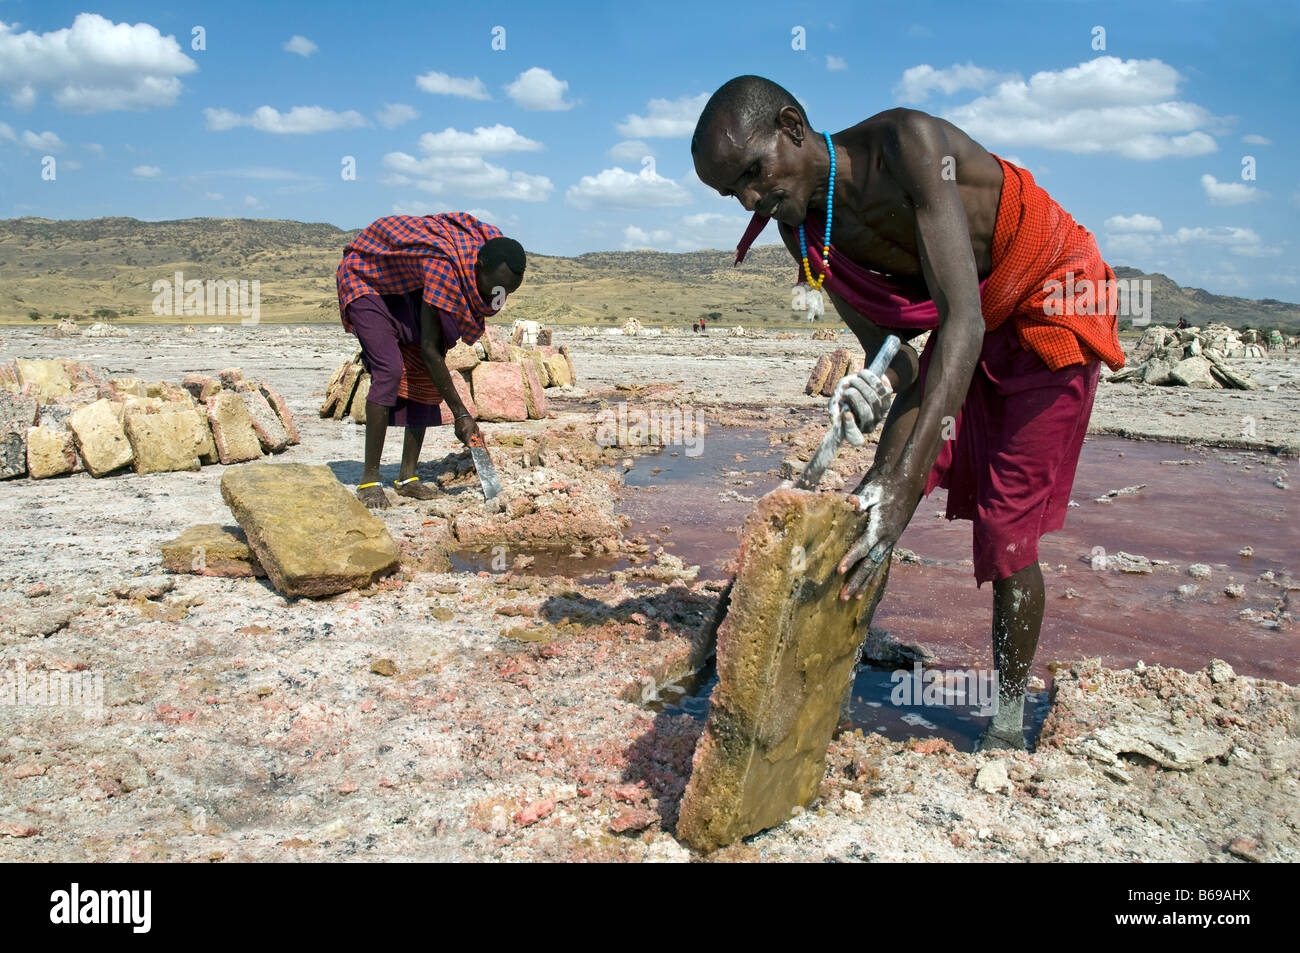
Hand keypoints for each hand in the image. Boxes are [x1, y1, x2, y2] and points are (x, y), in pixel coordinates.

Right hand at [453, 412, 479, 447]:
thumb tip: (477, 440)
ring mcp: (458, 434)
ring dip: (466, 440)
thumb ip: (477, 434)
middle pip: (465, 442)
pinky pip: (460, 438)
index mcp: (467, 432)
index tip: (473, 446)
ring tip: (470, 437)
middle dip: (469, 443)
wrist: (461, 415)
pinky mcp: (456, 433)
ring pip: (463, 441)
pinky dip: (463, 438)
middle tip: (473, 442)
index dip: (470, 446)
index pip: (468, 443)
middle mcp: (461, 434)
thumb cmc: (469, 421)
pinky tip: (465, 434)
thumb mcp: (475, 427)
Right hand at [830, 368, 892, 446]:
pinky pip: (881, 389)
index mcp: (854, 429)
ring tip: (854, 379)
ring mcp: (880, 413)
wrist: (860, 384)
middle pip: (865, 411)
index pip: (853, 435)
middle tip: (846, 386)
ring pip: (874, 399)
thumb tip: (837, 415)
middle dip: (854, 395)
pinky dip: (870, 378)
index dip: (850, 426)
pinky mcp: (887, 399)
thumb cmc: (844, 398)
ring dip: (862, 385)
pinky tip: (862, 374)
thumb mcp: (835, 403)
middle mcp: (870, 424)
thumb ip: (834, 408)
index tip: (845, 414)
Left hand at [837, 469, 913, 599]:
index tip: (839, 571)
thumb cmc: (887, 487)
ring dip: (864, 582)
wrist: (908, 485)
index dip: (851, 559)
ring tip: (854, 598)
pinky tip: (870, 585)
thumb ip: (861, 500)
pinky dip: (875, 574)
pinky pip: (882, 561)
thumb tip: (850, 502)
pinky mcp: (891, 540)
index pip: (863, 547)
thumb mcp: (873, 491)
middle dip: (856, 581)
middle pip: (869, 564)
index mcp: (879, 528)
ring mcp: (889, 541)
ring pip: (875, 566)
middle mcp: (885, 539)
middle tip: (843, 597)